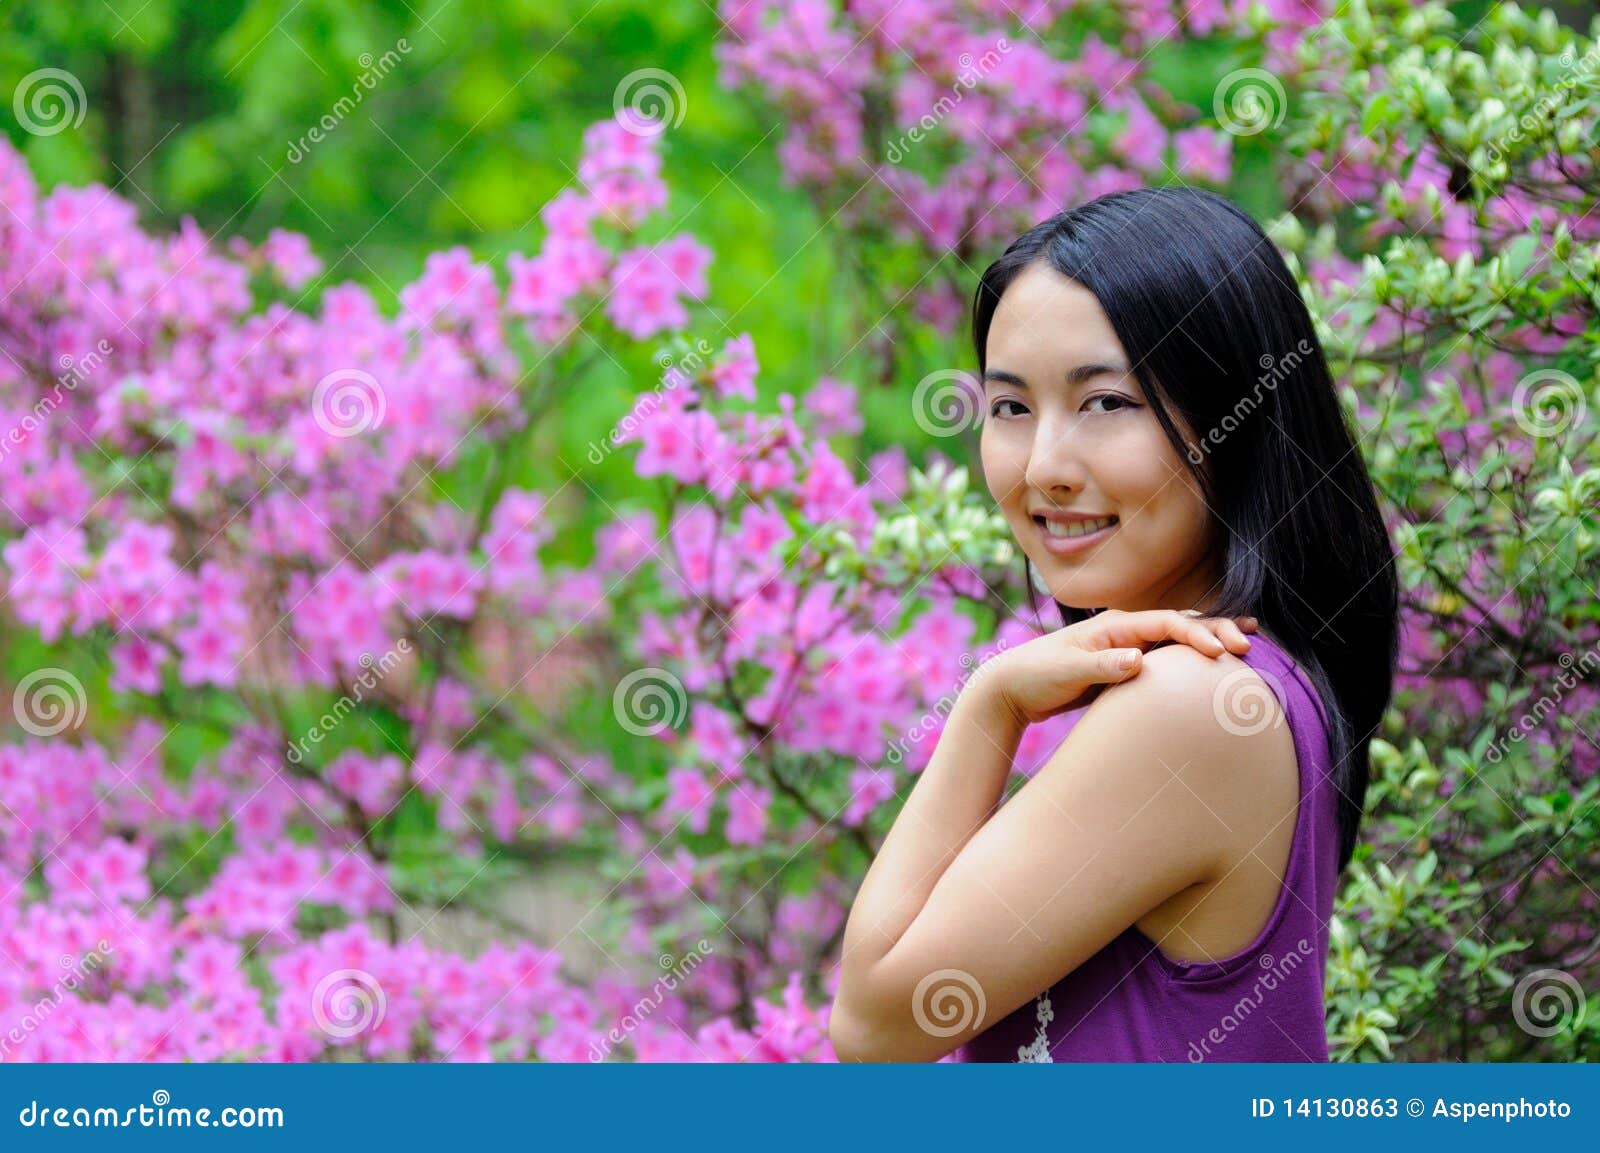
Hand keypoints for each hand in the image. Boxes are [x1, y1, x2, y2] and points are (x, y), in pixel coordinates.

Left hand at [973, 609, 1258, 728]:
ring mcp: (1127, 647)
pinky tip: (1210, 665)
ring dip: (1210, 638)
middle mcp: (1125, 631)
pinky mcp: (1125, 666)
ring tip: (1247, 639)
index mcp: (1114, 626)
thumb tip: (1140, 659)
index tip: (1222, 652)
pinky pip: (1166, 658)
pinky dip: (1191, 656)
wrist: (1012, 686)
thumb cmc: (1036, 675)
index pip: (1166, 623)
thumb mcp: (1066, 671)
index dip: (1197, 634)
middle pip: (1180, 623)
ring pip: (1177, 639)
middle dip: (1216, 629)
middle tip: (1250, 642)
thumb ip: (1101, 666)